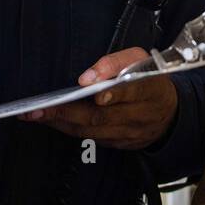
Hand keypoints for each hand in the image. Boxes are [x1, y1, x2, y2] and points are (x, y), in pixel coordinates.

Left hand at [17, 48, 177, 150]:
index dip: (115, 94)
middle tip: (40, 108)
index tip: (97, 94)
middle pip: (103, 117)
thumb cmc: (148, 79)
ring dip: (62, 123)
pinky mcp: (120, 145)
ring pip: (93, 131)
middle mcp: (141, 115)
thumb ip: (116, 62)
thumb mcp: (140, 59)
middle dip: (68, 112)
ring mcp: (130, 134)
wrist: (168, 113)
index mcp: (151, 89)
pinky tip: (52, 121)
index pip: (133, 92)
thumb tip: (87, 77)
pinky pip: (92, 139)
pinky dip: (70, 129)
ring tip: (36, 114)